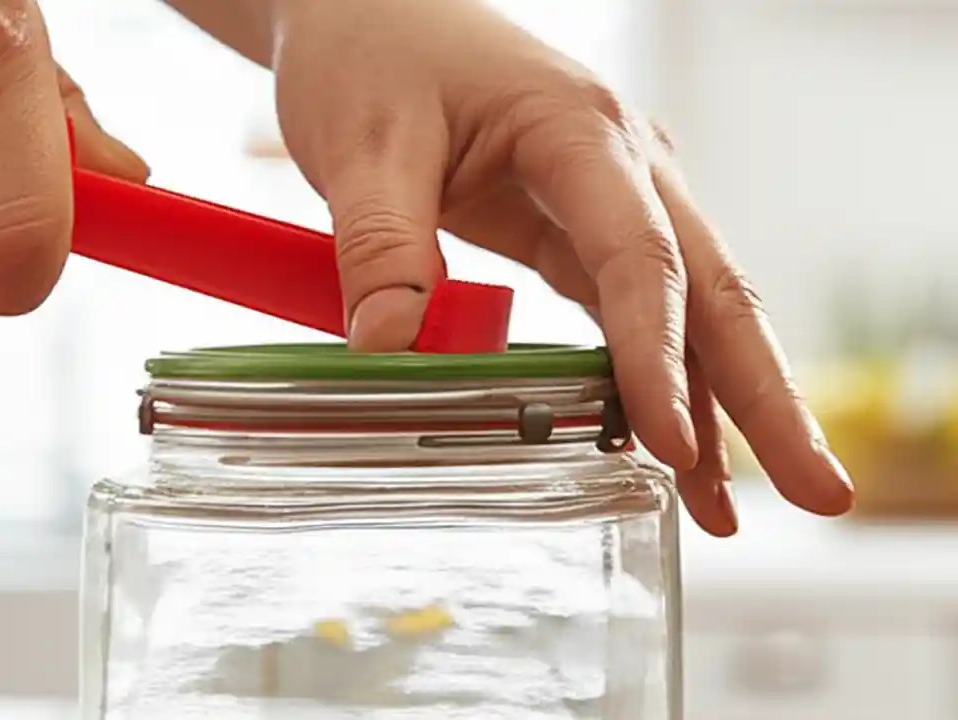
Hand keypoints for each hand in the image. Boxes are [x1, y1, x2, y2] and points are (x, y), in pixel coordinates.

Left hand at [270, 0, 852, 534]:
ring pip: (690, 303)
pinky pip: (636, 304)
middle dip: (764, 396)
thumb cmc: (373, 53)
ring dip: (722, 401)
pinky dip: (660, 373)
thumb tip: (389, 349)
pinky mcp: (581, 221)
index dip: (659, 359)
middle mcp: (622, 162)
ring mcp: (612, 193)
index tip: (673, 447)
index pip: (639, 259)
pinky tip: (672, 440)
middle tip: (815, 489)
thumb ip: (380, 244)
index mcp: (579, 129)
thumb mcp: (362, 145)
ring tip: (732, 504)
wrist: (371, 11)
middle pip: (711, 287)